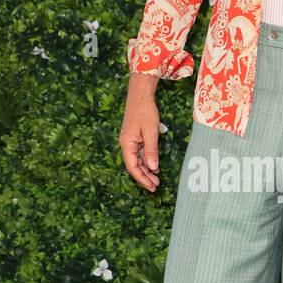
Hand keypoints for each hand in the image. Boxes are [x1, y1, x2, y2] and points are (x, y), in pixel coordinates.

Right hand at [119, 74, 161, 191]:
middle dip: (144, 177)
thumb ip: (151, 151)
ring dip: (146, 171)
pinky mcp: (135, 138)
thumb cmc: (144, 111)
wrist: (140, 95)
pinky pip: (140, 154)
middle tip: (155, 187)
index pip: (132, 167)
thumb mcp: (151, 132)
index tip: (151, 186)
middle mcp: (126, 145)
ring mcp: (130, 142)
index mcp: (127, 144)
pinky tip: (154, 167)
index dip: (142, 179)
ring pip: (137, 161)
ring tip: (156, 180)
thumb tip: (153, 168)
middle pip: (134, 166)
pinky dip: (147, 161)